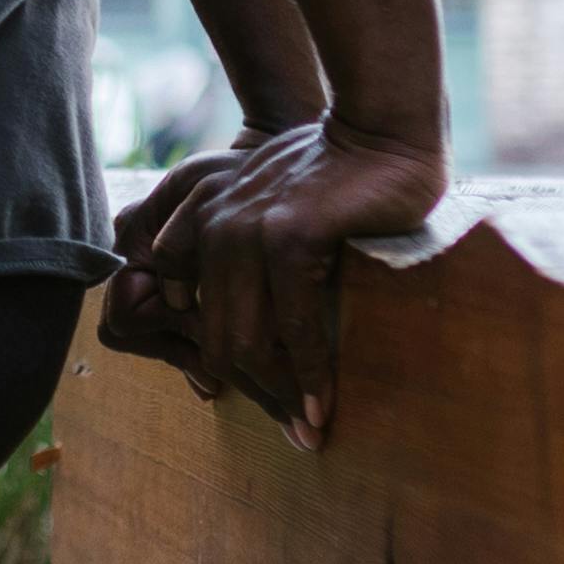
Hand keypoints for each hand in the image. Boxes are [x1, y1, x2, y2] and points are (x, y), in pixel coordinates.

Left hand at [99, 119, 442, 449]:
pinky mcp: (286, 238)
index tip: (255, 395)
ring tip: (308, 431)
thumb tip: (252, 323)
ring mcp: (244, 231)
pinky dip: (310, 373)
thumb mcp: (264, 205)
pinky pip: (293, 327)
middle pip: (214, 335)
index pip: (185, 309)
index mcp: (196, 218)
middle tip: (291, 431)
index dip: (216, 359)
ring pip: (248, 340)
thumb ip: (241, 247)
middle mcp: (209, 225)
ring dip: (281, 396)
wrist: (378, 132)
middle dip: (253, 391)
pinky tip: (324, 404)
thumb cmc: (332, 173)